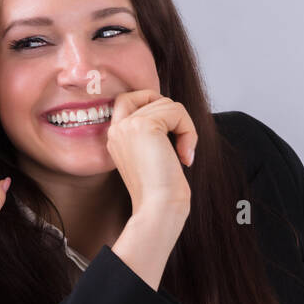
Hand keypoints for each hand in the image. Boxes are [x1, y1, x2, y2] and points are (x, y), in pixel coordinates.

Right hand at [106, 90, 196, 214]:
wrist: (159, 207)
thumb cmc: (160, 190)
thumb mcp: (150, 154)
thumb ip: (152, 130)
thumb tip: (171, 110)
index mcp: (115, 137)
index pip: (128, 99)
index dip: (152, 103)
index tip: (170, 131)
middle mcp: (116, 129)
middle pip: (150, 96)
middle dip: (172, 115)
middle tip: (179, 142)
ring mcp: (127, 126)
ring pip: (167, 103)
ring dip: (184, 127)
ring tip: (183, 154)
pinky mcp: (144, 125)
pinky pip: (177, 111)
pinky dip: (189, 131)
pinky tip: (185, 156)